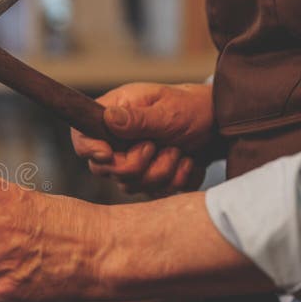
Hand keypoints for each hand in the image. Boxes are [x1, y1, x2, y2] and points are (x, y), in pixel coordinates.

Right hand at [71, 83, 218, 194]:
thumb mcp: (167, 110)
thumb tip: (108, 119)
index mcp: (112, 116)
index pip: (82, 138)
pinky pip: (154, 192)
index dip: (90, 150)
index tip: (109, 154)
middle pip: (104, 169)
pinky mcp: (148, 178)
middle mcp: (116, 141)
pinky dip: (175, 180)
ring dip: (162, 171)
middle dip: (137, 164)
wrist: (219, 125)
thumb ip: (137, 118)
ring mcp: (130, 161)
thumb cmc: (191, 108)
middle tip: (158, 145)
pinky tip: (186, 162)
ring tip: (178, 150)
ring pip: (130, 185)